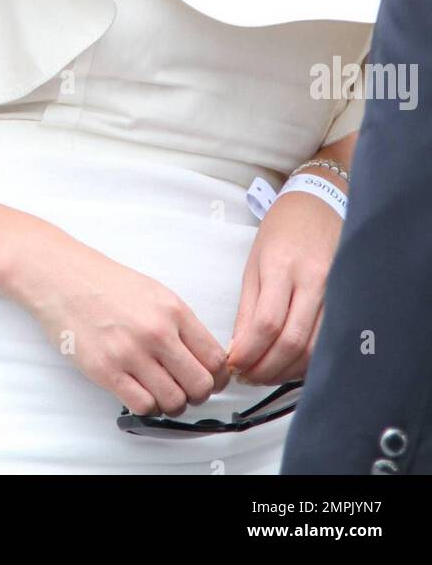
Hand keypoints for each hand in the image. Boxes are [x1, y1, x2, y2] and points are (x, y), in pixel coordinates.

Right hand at [7, 226, 231, 416]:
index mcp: (174, 310)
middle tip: (186, 389)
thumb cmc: (106, 284)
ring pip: (174, 402)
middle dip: (198, 394)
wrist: (63, 278)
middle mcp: (156, 332)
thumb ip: (181, 324)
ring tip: (160, 391)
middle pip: (201, 386)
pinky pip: (143, 406)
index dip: (218, 377)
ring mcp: (131, 353)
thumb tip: (206, 359)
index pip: (215, 359)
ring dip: (171, 404)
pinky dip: (147, 407)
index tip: (211, 380)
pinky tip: (139, 392)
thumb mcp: (155, 293)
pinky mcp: (106, 370)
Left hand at [226, 190, 344, 384]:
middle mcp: (313, 280)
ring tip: (265, 373)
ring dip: (287, 371)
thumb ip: (247, 310)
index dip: (249, 353)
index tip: (234, 365)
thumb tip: (238, 351)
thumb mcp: (253, 264)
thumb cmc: (281, 231)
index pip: (266, 323)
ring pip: (315, 348)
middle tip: (248, 377)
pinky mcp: (348, 299)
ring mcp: (335, 290)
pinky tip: (290, 363)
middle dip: (266, 369)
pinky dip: (308, 361)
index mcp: (282, 266)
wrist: (318, 205)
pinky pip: (329, 341)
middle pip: (292, 341)